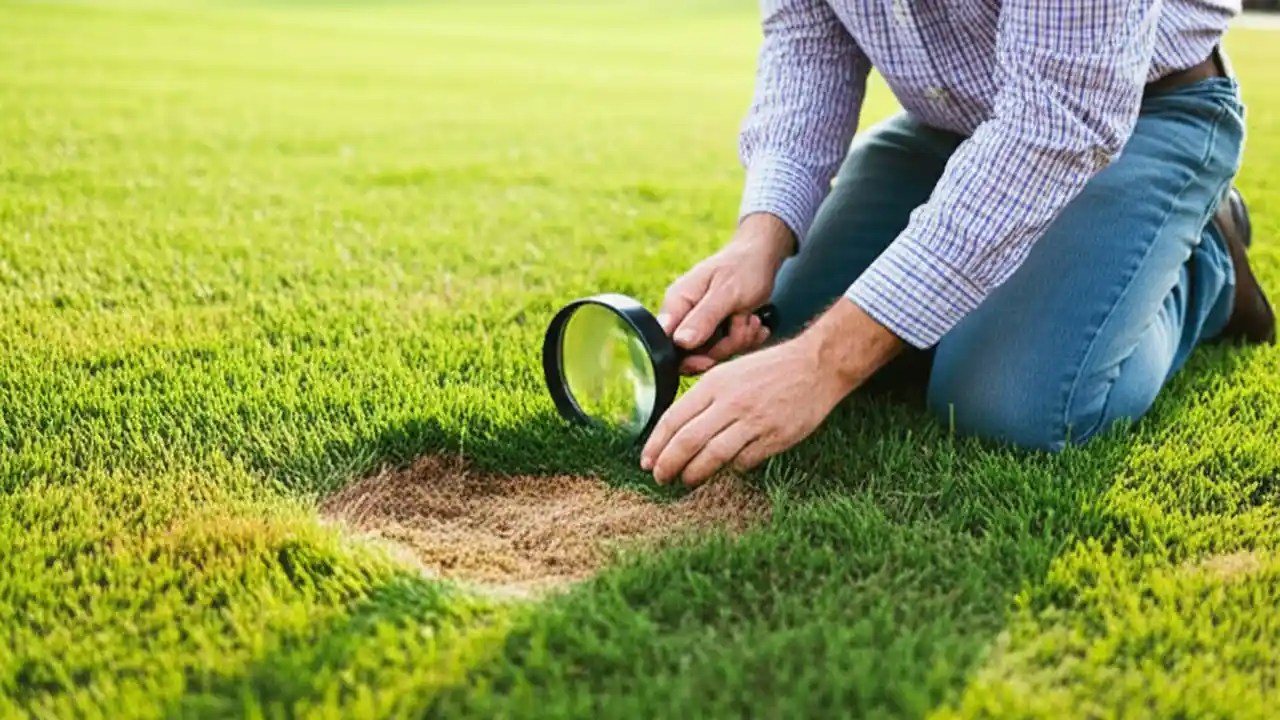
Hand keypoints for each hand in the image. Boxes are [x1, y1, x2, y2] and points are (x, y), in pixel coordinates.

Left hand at [640, 299, 903, 485]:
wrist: (815, 366)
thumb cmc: (768, 371)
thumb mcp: (729, 373)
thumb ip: (704, 399)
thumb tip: (676, 430)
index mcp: (715, 384)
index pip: (673, 419)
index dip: (656, 445)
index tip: (647, 462)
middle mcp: (731, 402)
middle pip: (688, 441)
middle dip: (668, 465)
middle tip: (660, 478)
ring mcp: (754, 421)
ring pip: (713, 456)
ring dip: (694, 474)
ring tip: (685, 481)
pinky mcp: (775, 437)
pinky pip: (744, 462)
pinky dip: (732, 468)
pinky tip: (727, 469)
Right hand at [658, 213, 793, 374]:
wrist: (761, 258)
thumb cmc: (742, 268)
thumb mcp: (725, 292)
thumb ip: (703, 318)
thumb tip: (680, 342)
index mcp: (677, 303)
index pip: (666, 343)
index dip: (687, 357)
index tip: (712, 356)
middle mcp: (684, 317)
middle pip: (693, 355)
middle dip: (724, 347)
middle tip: (743, 323)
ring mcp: (701, 326)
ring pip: (716, 354)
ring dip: (741, 339)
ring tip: (751, 317)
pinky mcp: (717, 333)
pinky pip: (730, 350)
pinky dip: (747, 339)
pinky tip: (754, 321)